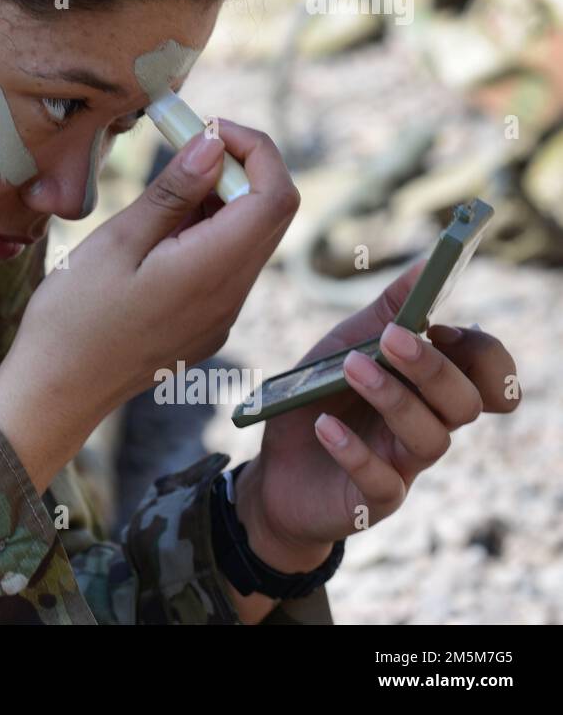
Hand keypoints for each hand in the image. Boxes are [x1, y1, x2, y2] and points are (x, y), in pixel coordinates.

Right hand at [0, 120, 299, 492]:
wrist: (57, 391)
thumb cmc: (74, 315)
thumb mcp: (117, 241)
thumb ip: (173, 193)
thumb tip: (214, 146)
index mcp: (213, 270)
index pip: (276, 194)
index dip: (256, 149)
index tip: (208, 129)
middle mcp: (231, 294)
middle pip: (272, 213)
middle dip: (238, 168)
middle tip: (182, 147)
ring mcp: (222, 314)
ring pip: (250, 239)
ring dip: (221, 201)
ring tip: (162, 192)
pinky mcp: (206, 325)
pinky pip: (228, 266)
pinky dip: (209, 232)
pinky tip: (159, 232)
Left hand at [238, 259, 520, 568]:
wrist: (274, 470)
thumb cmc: (317, 400)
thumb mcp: (342, 345)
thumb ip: (385, 310)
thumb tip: (430, 262)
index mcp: (428, 387)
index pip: (487, 373)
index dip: (480, 353)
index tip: (441, 327)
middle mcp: (428, 425)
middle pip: (465, 402)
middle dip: (432, 367)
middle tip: (389, 338)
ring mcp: (405, 465)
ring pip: (433, 439)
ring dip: (393, 399)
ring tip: (349, 368)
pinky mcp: (375, 500)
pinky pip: (381, 479)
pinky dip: (353, 450)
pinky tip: (324, 425)